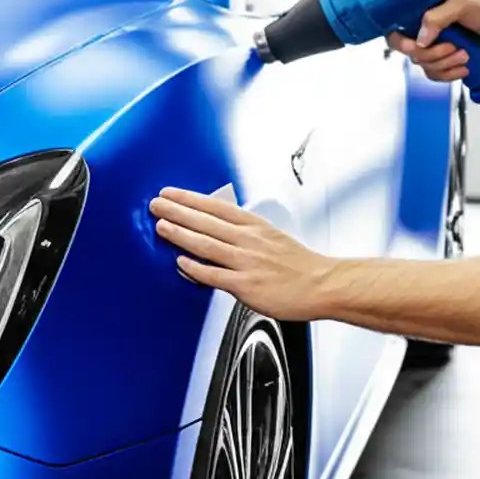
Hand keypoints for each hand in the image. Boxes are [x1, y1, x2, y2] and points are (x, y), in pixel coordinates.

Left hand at [149, 187, 337, 321]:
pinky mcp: (246, 285)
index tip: (172, 193)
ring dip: (181, 234)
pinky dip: (195, 268)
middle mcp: (248, 241)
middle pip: (206, 221)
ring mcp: (246, 262)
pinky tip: (181, 262)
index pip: (216, 206)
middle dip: (178, 211)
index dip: (190, 199)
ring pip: (206, 244)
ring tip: (162, 226)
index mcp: (254, 226)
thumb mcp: (272, 237)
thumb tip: (219, 231)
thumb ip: (245, 234)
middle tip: (157, 204)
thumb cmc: (299, 265)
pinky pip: (215, 275)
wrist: (322, 285)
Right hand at [387, 0, 479, 81]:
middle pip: (411, 53)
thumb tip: (420, 40)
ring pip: (425, 66)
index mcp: (422, 14)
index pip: (395, 31)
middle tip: (454, 47)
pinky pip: (435, 75)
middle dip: (434, 55)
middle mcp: (423, 31)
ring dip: (446, 65)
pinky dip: (449, 74)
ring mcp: (433, 48)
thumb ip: (437, 18)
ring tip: (465, 55)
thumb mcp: (460, 6)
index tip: (415, 46)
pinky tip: (463, 68)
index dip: (400, 42)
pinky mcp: (443, 62)